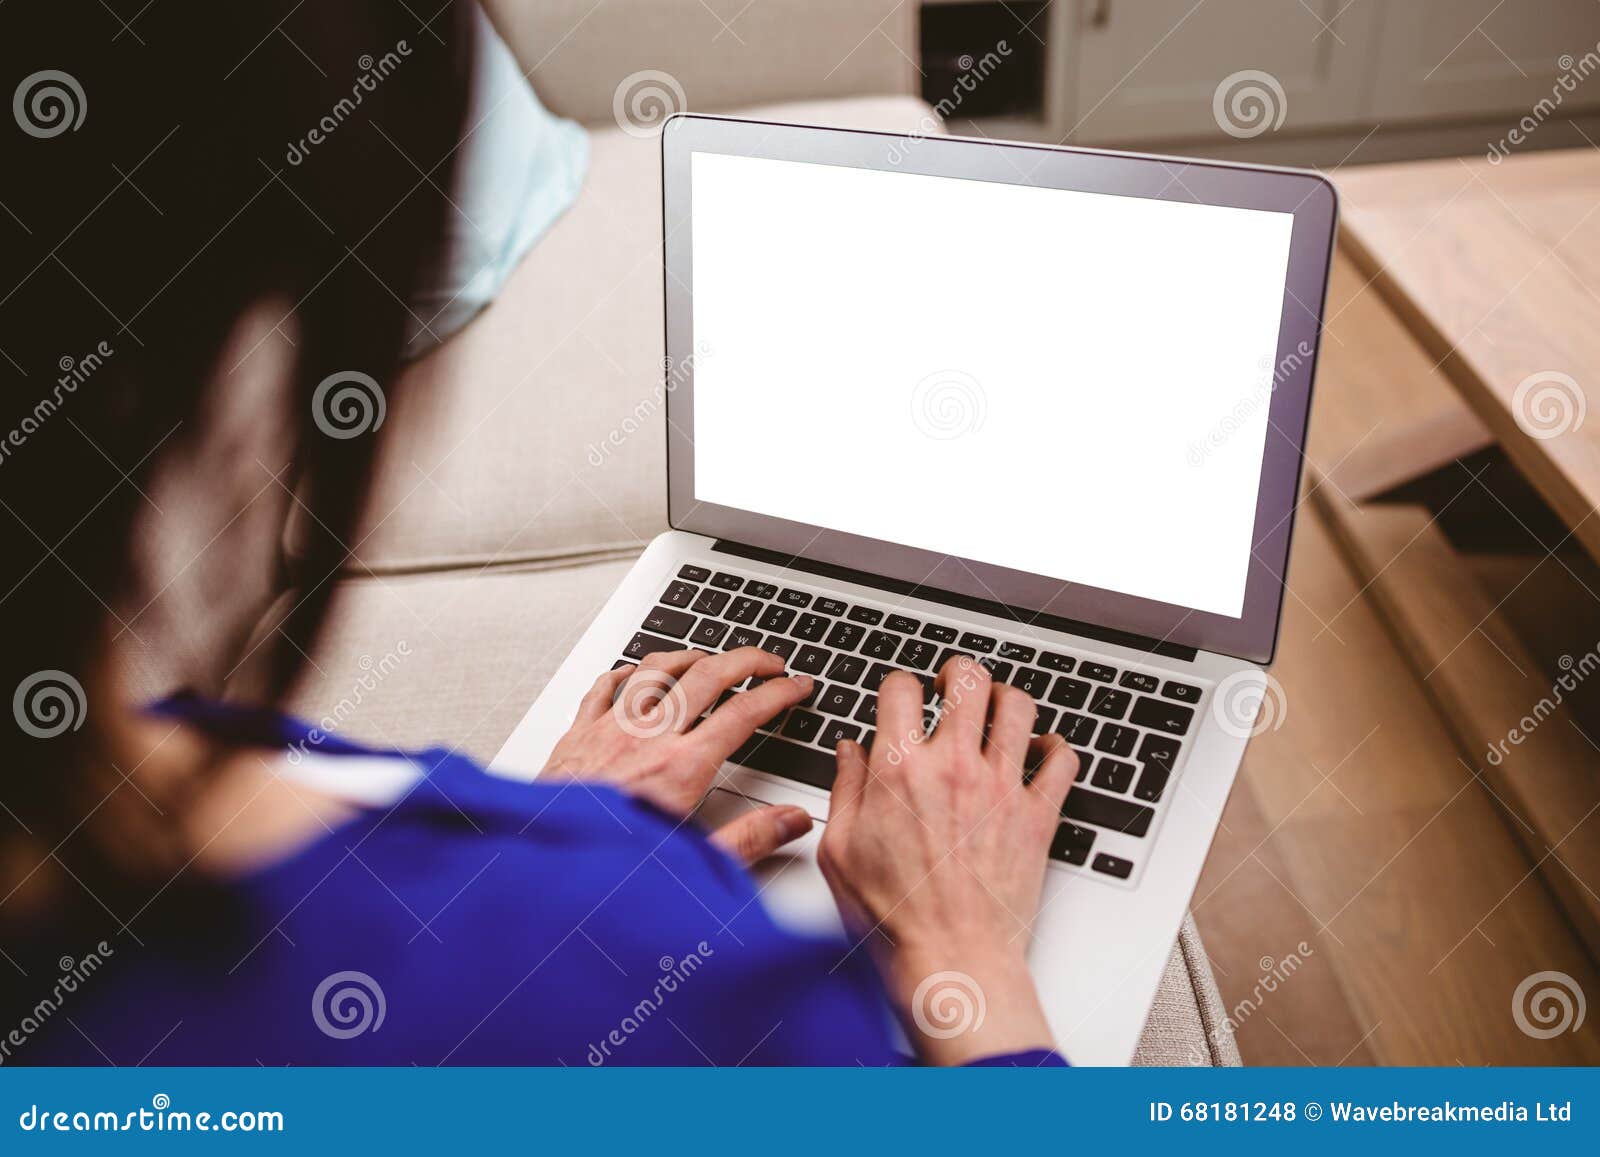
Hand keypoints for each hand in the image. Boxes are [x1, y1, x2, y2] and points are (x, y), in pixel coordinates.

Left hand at [544, 647, 815, 864]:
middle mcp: (646, 740)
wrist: (542, 874)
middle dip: (747, 659)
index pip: (744, 714)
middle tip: (769, 661)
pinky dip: (627, 673)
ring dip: (689, 656)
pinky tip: (635, 673)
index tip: (797, 687)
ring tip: (709, 657)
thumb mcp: (694, 864)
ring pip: (656, 670)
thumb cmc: (608, 871)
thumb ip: (749, 839)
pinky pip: (604, 688)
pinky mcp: (577, 736)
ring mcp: (609, 732)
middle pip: (707, 676)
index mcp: (681, 769)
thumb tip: (792, 821)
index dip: (779, 693)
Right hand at [817, 655, 1076, 1063]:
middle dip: (957, 672)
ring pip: (1018, 707)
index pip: (901, 688)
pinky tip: (1039, 753)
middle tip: (952, 683)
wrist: (951, 961)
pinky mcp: (1036, 817)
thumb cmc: (894, 919)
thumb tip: (849, 754)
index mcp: (899, 770)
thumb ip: (845, 790)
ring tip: (995, 710)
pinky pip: (1062, 761)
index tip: (901, 698)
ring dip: (1004, 699)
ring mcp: (1000, 789)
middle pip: (967, 679)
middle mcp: (954, 768)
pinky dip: (1054, 748)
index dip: (899, 685)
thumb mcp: (841, 851)